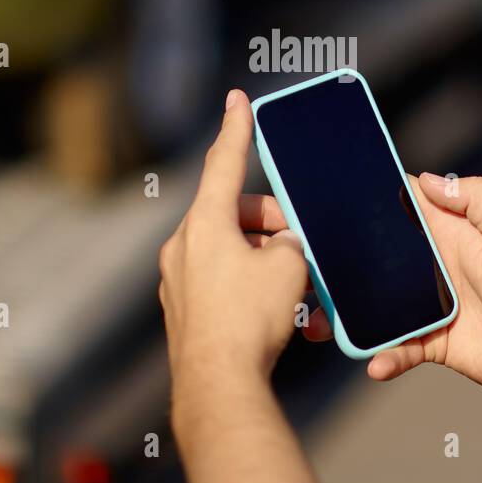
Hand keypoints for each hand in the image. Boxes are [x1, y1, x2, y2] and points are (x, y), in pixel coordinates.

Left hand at [159, 89, 308, 383]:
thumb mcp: (288, 267)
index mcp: (204, 223)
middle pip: (235, 216)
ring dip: (265, 260)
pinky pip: (222, 283)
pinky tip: (278, 312)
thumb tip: (281, 248)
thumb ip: (289, 243)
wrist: (219, 383)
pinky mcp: (184, 311)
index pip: (224, 162)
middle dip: (272, 225)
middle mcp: (183, 246)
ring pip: (231, 252)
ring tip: (298, 290)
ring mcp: (178, 280)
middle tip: (303, 246)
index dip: (237, 128)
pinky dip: (249, 286)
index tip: (236, 99)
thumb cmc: (252, 318)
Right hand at [307, 173, 481, 413]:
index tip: (324, 198)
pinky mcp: (433, 344)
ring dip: (347, 312)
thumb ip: (475, 197)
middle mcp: (433, 266)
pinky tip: (375, 362)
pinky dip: (383, 356)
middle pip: (374, 257)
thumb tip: (428, 178)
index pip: (398, 207)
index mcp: (449, 232)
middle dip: (338, 259)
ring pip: (374, 304)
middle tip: (301, 262)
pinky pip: (397, 348)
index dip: (364, 200)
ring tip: (318, 322)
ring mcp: (429, 306)